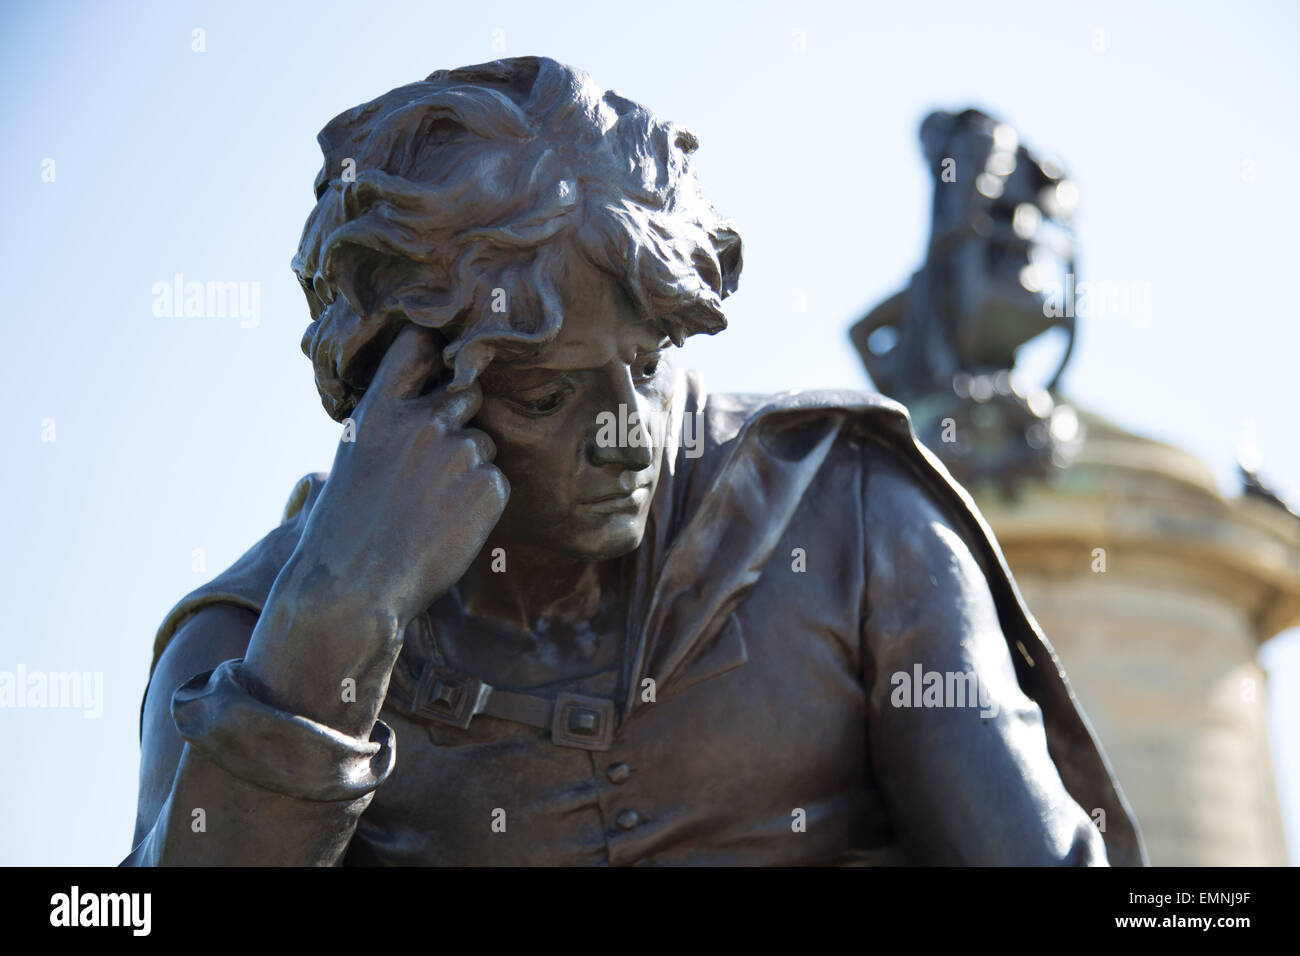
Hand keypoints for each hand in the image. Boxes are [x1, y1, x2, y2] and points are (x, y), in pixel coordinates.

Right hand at [290, 323, 509, 628]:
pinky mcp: (487, 485)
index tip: (441, 364)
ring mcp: (458, 451)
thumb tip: (432, 400)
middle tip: (435, 465)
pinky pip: (496, 481)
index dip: (435, 352)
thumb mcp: (354, 456)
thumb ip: (391, 422)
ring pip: (483, 443)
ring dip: (469, 467)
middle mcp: (421, 420)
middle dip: (459, 419)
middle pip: (467, 393)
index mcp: (380, 408)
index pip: (418, 344)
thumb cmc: (346, 528)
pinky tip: (447, 526)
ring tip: (432, 507)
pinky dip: (480, 502)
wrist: (353, 588)